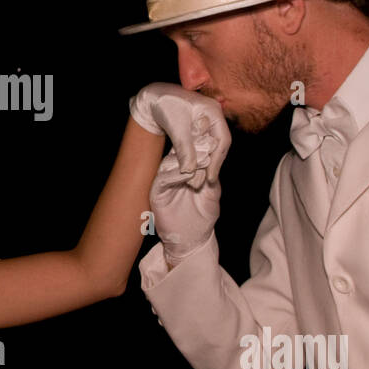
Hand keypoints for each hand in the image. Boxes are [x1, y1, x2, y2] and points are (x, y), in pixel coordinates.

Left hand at [130, 83, 229, 187]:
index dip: (217, 160)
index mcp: (214, 111)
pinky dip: (198, 156)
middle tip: (206, 181)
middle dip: (212, 163)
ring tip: (199, 179)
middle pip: (219, 144)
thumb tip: (189, 172)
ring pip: (210, 145)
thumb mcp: (176, 128)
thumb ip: (185, 149)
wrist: (151, 97)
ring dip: (205, 162)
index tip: (210, 177)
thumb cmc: (164, 106)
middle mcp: (213, 116)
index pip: (223, 140)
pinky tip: (193, 168)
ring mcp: (206, 120)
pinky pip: (202, 144)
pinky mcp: (197, 126)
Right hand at [150, 134, 221, 267]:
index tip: (209, 129)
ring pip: (169, 163)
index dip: (199, 141)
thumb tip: (212, 157)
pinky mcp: (156, 193)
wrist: (193, 240)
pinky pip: (163, 179)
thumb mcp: (213, 193)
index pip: (190, 151)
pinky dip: (175, 175)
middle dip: (192, 145)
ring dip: (185, 160)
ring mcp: (164, 183)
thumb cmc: (204, 217)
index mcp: (186, 171)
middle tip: (202, 136)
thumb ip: (211, 176)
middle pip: (178, 153)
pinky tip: (188, 174)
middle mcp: (173, 174)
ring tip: (200, 159)